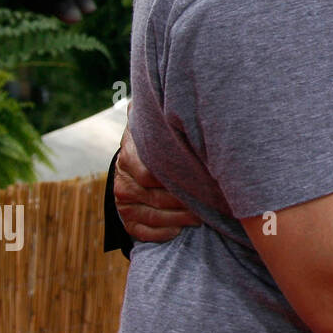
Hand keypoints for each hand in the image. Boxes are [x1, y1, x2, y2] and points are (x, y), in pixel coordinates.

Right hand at [115, 123, 199, 242]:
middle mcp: (122, 180)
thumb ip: (162, 117)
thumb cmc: (155, 140)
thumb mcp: (155, 126)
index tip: (202, 180)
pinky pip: (141, 231)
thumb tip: (173, 98)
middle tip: (210, 203)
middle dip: (186, 202)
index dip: (179, 179)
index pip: (151, 174)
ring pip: (153, 216)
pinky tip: (179, 230)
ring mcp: (123, 202)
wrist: (134, 159)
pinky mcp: (125, 219)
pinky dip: (161, 234)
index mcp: (130, 156)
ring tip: (202, 217)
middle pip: (157, 198)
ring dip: (179, 219)